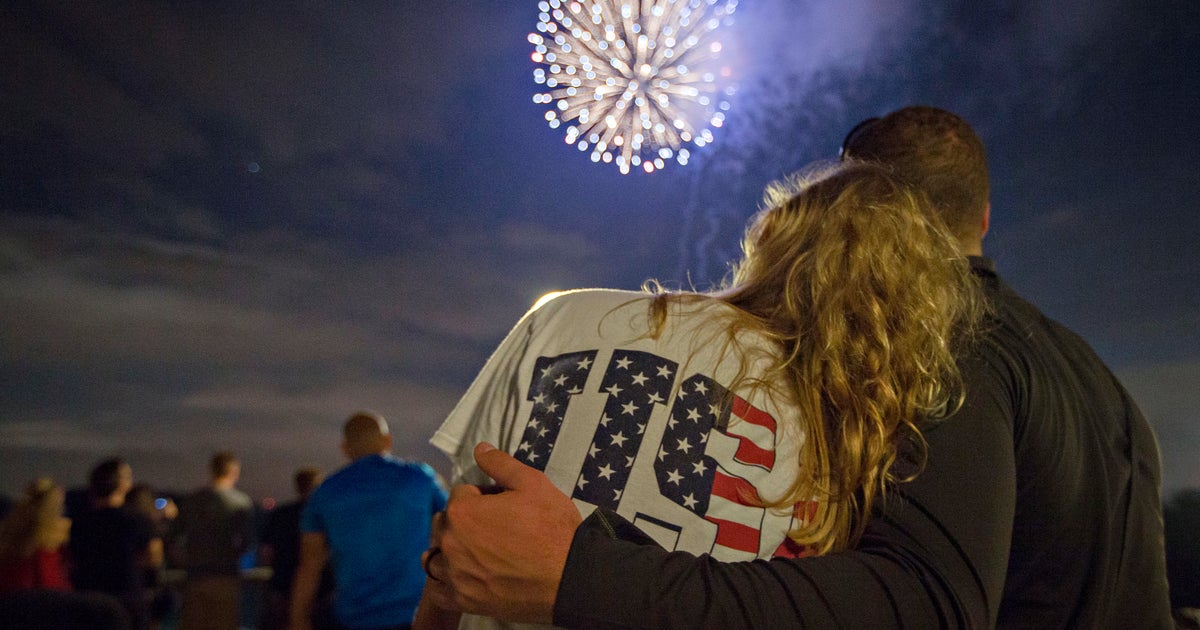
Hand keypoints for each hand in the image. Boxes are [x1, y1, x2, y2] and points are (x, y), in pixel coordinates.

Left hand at [422, 442, 581, 622]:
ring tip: (477, 552)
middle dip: (464, 521)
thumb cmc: (553, 529)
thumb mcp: (533, 484)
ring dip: (450, 550)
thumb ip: (501, 464)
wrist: (570, 578)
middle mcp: (451, 544)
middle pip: (446, 523)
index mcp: (463, 512)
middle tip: (495, 527)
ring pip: (436, 556)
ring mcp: (456, 575)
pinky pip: (439, 591)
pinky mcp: (464, 601)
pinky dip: (447, 583)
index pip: (461, 493)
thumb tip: (480, 448)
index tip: (503, 505)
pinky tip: (465, 577)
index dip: (482, 495)